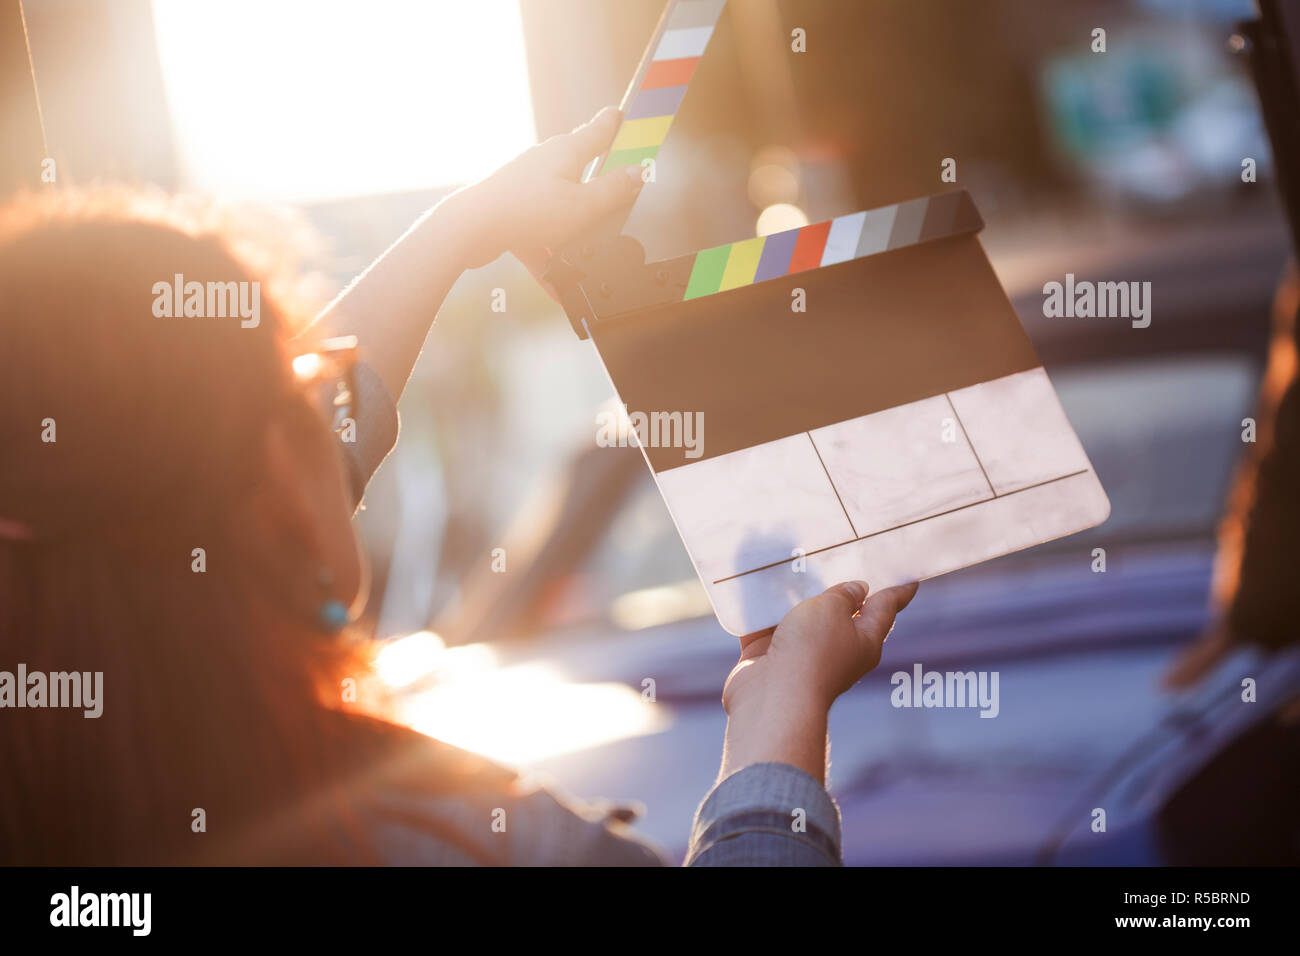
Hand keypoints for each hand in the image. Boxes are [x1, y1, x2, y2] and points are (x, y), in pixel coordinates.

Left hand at [444, 106, 644, 282]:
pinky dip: (548, 256)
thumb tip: (637, 172)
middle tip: (619, 189)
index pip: (600, 130)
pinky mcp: (513, 209)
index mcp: (567, 152)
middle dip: (599, 181)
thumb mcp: (583, 205)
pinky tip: (556, 287)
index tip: (623, 113)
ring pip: (560, 205)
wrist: (471, 229)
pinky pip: (539, 233)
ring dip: (574, 230)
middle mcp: (545, 161)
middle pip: (580, 167)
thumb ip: (613, 190)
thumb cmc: (526, 211)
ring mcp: (527, 184)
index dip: (615, 122)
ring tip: (587, 257)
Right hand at [716, 581, 917, 783]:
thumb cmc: (812, 649)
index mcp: (864, 641)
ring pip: (798, 620)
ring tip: (788, 564)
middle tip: (842, 559)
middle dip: (841, 591)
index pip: (886, 608)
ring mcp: (799, 656)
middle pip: (842, 614)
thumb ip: (842, 595)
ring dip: (793, 598)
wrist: (772, 697)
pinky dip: (757, 612)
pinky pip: (762, 629)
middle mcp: (835, 650)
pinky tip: (750, 587)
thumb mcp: (833, 609)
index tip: (911, 579)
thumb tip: (855, 591)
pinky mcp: (766, 659)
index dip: (898, 592)